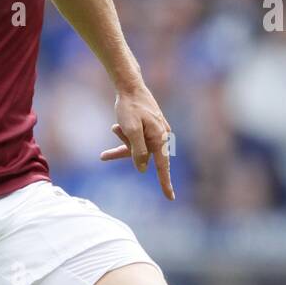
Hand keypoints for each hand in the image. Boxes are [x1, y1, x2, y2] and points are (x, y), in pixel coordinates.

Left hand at [100, 85, 174, 200]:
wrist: (129, 86)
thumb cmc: (130, 107)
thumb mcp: (131, 130)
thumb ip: (138, 151)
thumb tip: (144, 169)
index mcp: (160, 138)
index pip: (163, 166)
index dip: (165, 183)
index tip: (170, 198)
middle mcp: (161, 136)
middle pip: (143, 155)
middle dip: (126, 149)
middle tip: (117, 128)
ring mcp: (155, 132)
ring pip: (137, 147)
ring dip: (123, 140)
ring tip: (114, 126)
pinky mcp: (149, 128)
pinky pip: (136, 140)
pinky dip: (124, 137)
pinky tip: (115, 127)